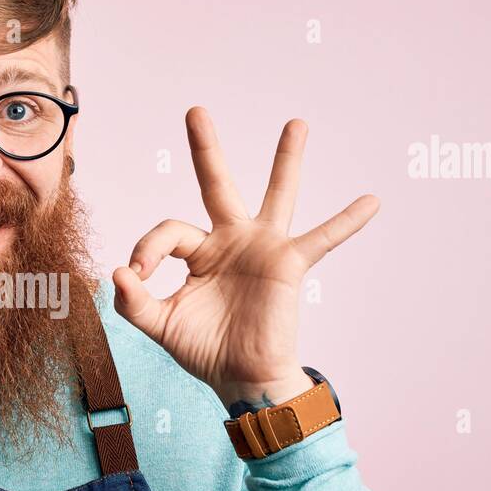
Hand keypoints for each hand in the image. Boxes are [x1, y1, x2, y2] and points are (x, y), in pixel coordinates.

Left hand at [113, 112, 378, 411]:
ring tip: (296, 124)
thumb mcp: (159, 325)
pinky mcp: (289, 264)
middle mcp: (230, 241)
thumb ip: (134, 301)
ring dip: (286, 159)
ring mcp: (262, 248)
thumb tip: (118, 272)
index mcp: (198, 253)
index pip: (168, 232)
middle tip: (195, 111)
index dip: (147, 250)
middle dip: (206, 148)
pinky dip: (347, 222)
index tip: (138, 275)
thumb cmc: (204, 350)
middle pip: (216, 185)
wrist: (242, 379)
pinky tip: (371, 201)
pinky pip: (322, 239)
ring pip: (275, 195)